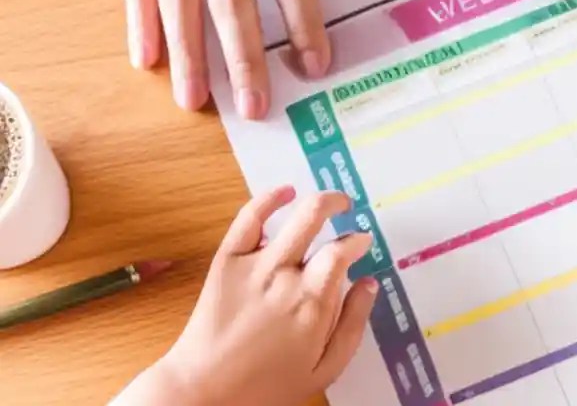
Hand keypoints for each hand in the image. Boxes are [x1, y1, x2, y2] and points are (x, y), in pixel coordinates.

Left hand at [121, 188, 376, 405]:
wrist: (204, 392)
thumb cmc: (267, 388)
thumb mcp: (324, 368)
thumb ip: (352, 324)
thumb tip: (371, 284)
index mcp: (314, 302)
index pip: (343, 251)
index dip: (357, 240)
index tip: (362, 242)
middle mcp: (287, 276)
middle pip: (320, 221)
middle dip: (340, 208)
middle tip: (349, 211)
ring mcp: (255, 265)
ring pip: (294, 215)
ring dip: (318, 200)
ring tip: (329, 201)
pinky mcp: (226, 262)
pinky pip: (249, 219)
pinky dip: (269, 199)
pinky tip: (285, 191)